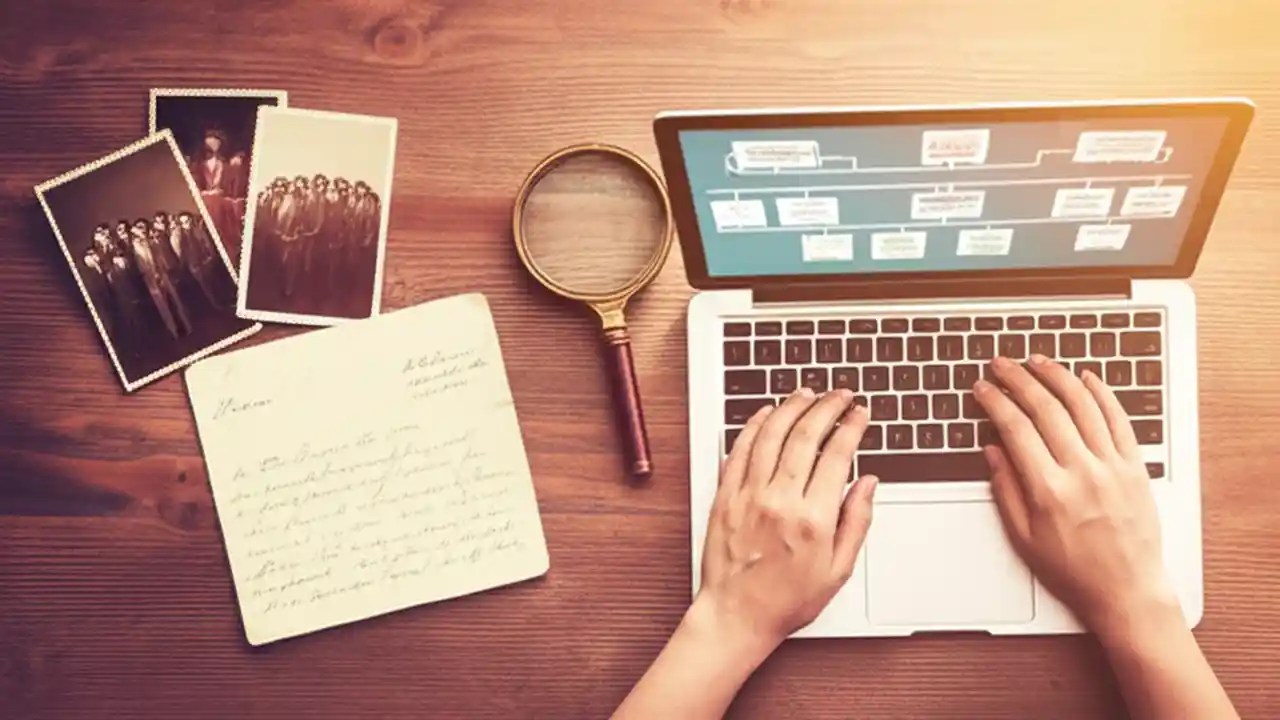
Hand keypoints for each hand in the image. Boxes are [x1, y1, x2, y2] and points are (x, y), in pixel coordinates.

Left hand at [692, 387, 878, 652]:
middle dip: (827, 406)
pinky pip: (738, 450)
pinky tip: (766, 413)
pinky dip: (753, 425)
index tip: (861, 413)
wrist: (736, 616)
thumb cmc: (787, 600)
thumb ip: (857, 522)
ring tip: (806, 394)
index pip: (837, 454)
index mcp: (814, 519)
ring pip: (770, 433)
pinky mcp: (724, 497)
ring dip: (791, 407)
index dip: (852, 426)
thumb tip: (869, 484)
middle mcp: (779, 500)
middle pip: (805, 434)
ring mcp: (748, 495)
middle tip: (839, 394)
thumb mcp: (839, 570)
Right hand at [976, 355, 1177, 636]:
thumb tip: (993, 451)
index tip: (982, 388)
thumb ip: (1006, 490)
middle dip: (1018, 379)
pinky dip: (1102, 394)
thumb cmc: (1074, 571)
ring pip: (1083, 405)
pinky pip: (1119, 420)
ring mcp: (1113, 467)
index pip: (1016, 429)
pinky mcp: (1135, 467)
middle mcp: (1082, 473)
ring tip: (1039, 361)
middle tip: (1002, 364)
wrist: (1127, 591)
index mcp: (1049, 491)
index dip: (994, 402)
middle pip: (1046, 408)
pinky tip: (1087, 378)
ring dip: (1057, 376)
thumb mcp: (1024, 538)